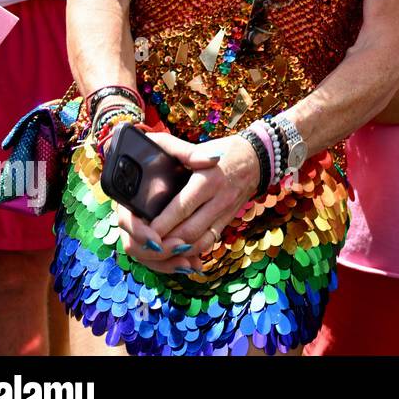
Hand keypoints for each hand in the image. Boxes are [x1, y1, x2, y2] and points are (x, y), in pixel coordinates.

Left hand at [114, 132, 259, 274]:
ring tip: (155, 252)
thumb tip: (147, 155)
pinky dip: (191, 253)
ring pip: (198, 243)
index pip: (181, 208)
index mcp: (208, 179)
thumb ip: (174, 148)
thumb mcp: (198, 144)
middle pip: (188, 231)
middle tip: (142, 245)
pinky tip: (176, 254)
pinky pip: (208, 243)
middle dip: (163, 244)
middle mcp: (219, 199)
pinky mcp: (227, 221)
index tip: (142, 231)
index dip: (161, 224)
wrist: (257, 159)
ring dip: (176, 253)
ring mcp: (224, 213)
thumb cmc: (223, 150)